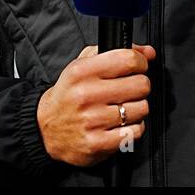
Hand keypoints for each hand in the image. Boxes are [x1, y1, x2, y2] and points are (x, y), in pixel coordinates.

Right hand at [36, 44, 155, 166]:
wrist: (45, 128)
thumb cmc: (69, 95)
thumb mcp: (84, 65)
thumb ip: (116, 53)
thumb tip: (148, 52)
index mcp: (82, 72)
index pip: (128, 60)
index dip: (140, 63)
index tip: (138, 67)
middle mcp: (86, 95)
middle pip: (140, 85)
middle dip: (140, 87)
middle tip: (130, 90)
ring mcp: (92, 120)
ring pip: (141, 109)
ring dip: (137, 109)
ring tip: (123, 109)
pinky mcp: (97, 143)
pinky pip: (135, 131)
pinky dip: (133, 128)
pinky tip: (121, 125)